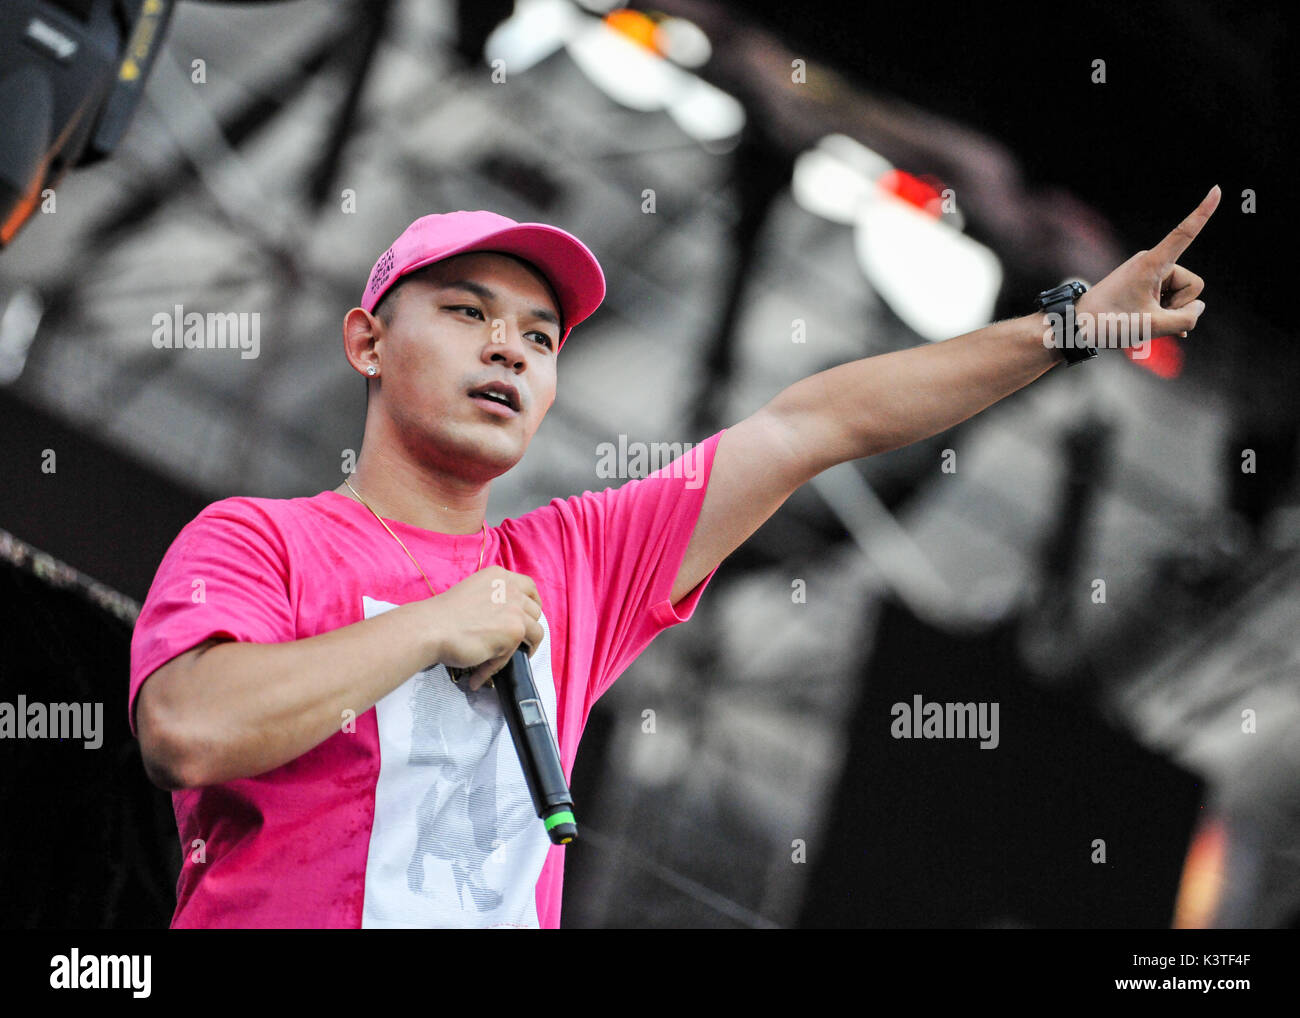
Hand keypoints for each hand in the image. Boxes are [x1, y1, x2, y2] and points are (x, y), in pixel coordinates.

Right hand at [421, 565, 544, 689]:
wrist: (431, 628)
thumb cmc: (442, 617)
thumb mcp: (473, 595)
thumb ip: (492, 601)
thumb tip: (503, 624)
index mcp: (499, 576)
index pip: (529, 587)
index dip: (531, 605)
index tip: (526, 619)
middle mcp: (511, 587)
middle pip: (535, 611)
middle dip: (527, 629)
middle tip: (512, 646)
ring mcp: (516, 608)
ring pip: (536, 633)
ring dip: (518, 649)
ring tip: (496, 661)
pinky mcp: (515, 630)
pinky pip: (518, 653)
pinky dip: (497, 666)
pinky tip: (480, 674)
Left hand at [1077, 185, 1219, 341]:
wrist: (1077, 326)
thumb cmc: (1108, 322)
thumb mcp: (1152, 326)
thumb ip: (1186, 318)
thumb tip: (1198, 307)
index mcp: (1152, 264)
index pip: (1183, 234)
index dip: (1202, 212)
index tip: (1216, 189)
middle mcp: (1152, 262)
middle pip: (1191, 285)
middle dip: (1178, 306)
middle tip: (1149, 317)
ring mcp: (1148, 272)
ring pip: (1181, 294)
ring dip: (1168, 311)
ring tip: (1142, 318)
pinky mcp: (1144, 282)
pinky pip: (1169, 297)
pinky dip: (1165, 312)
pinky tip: (1155, 322)